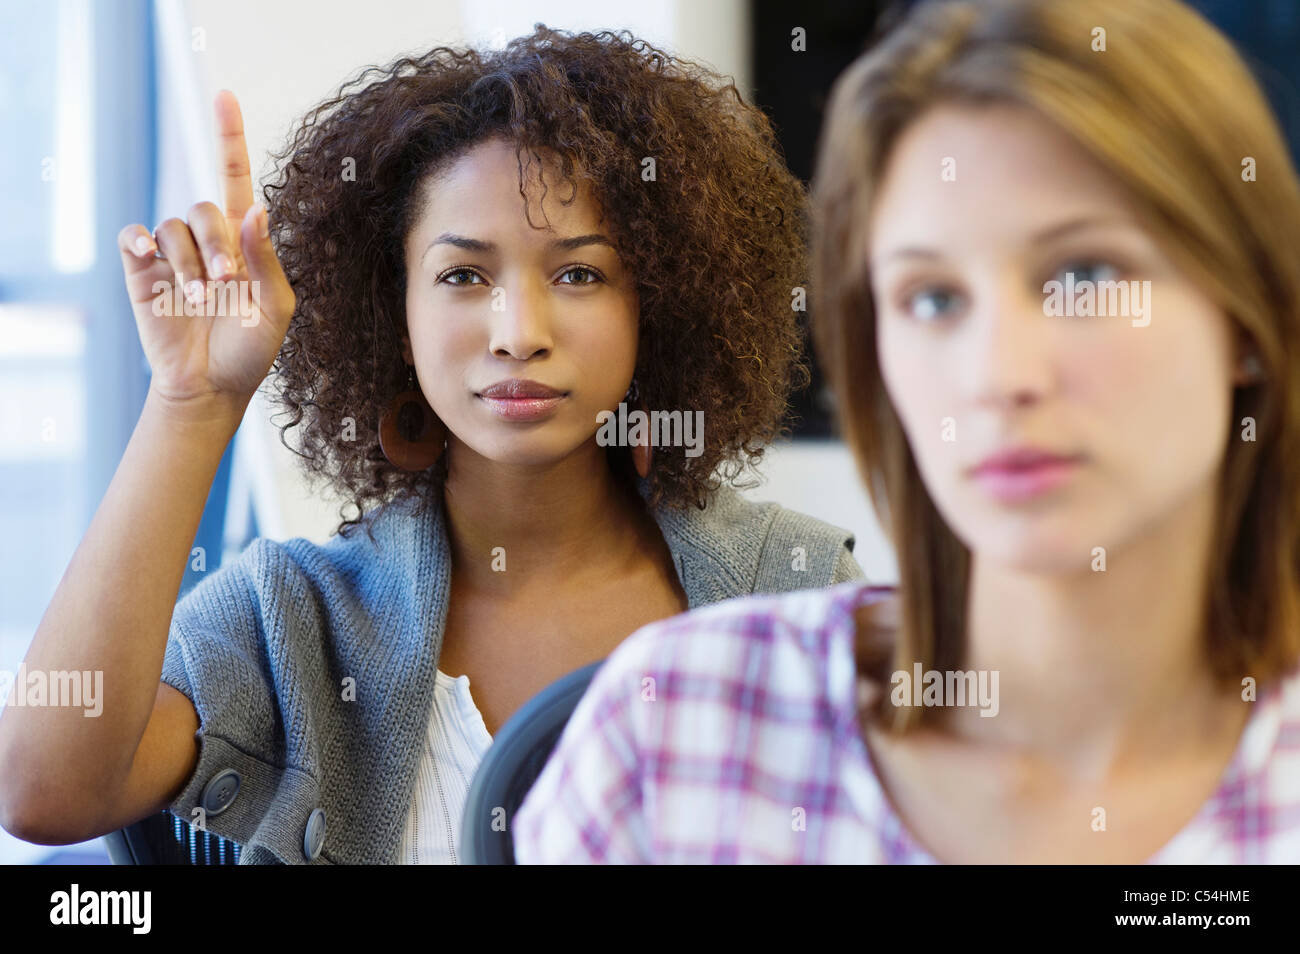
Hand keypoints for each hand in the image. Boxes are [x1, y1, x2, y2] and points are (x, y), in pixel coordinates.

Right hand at [117, 90, 295, 409]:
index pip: (235, 178)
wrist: (212, 387)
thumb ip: (268, 260)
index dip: (228, 137)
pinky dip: (139, 243)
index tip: (224, 95)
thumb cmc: (251, 350)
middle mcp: (207, 240)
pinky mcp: (142, 271)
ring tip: (199, 301)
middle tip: (225, 285)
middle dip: (216, 245)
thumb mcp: (276, 308)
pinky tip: (148, 259)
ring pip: (172, 227)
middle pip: (204, 209)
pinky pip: (134, 236)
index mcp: (244, 241)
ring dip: (188, 263)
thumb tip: (258, 210)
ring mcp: (172, 254)